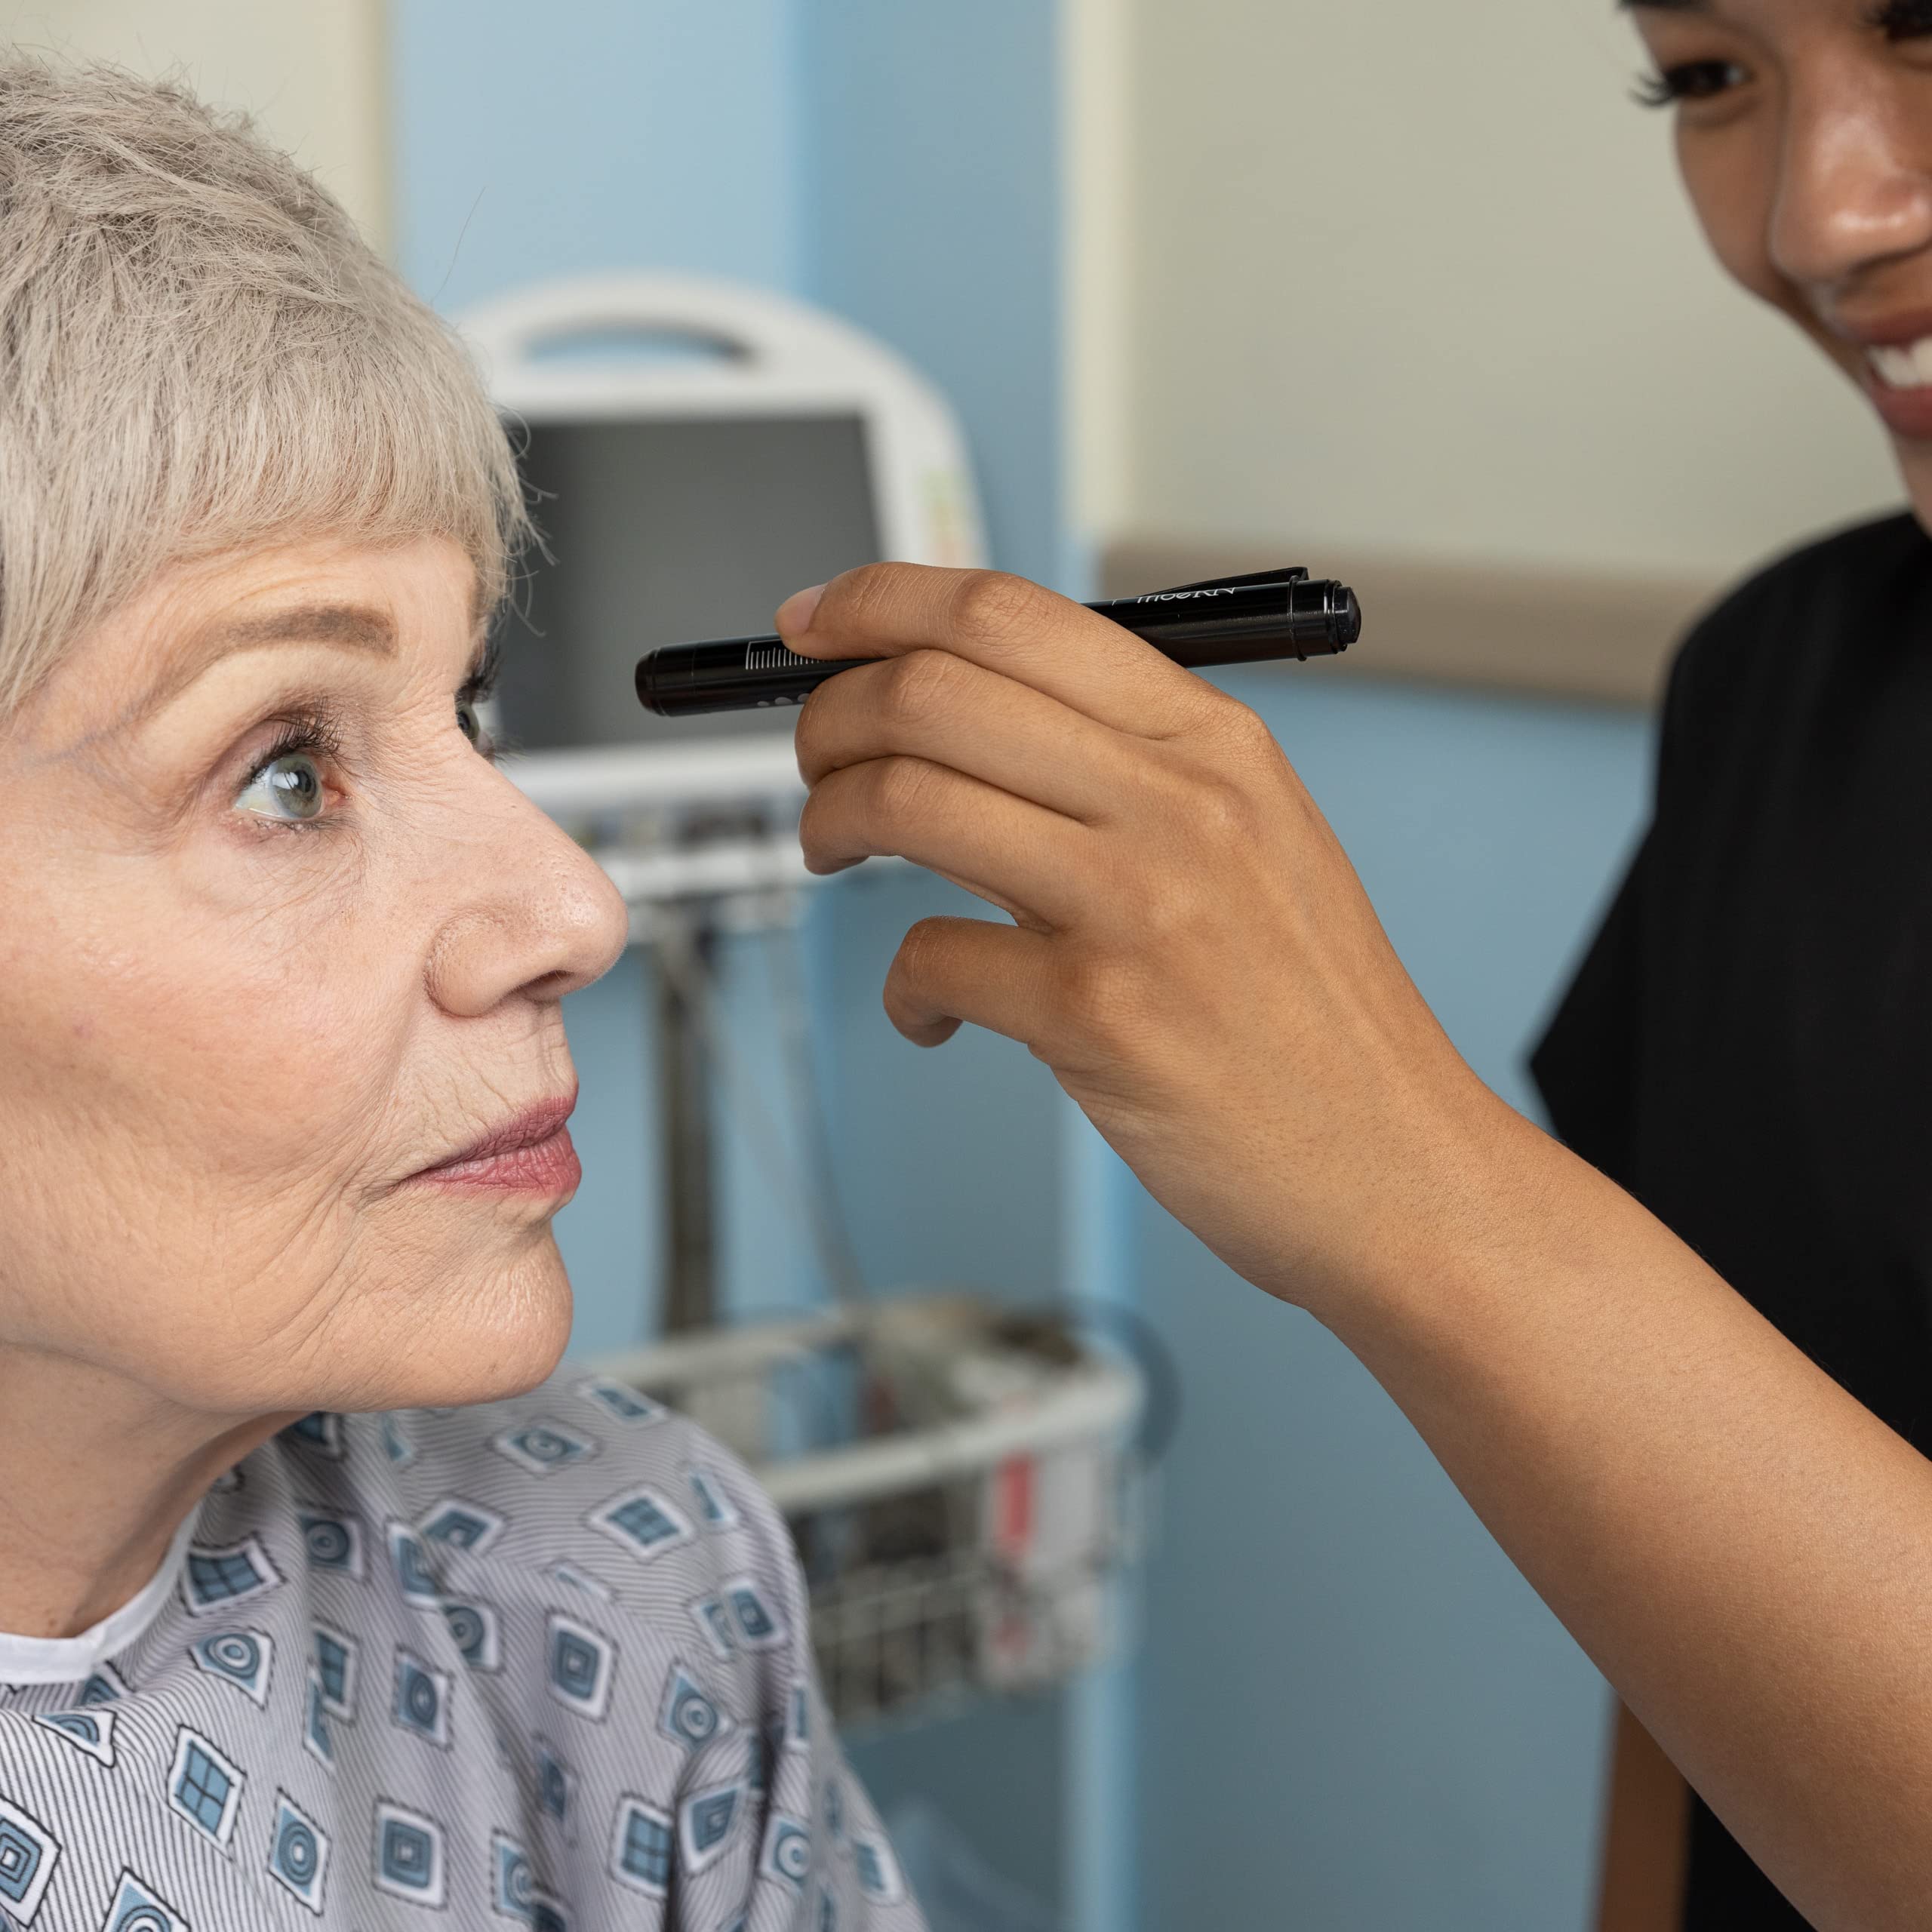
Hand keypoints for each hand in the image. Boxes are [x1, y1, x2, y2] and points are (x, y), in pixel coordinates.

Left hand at [783, 564, 1519, 1312]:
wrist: (1397, 1168)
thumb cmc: (1314, 1016)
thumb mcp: (1257, 843)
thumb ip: (1129, 771)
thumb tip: (959, 720)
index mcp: (1213, 740)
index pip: (1009, 614)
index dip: (878, 600)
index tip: (813, 623)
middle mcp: (1178, 799)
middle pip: (934, 689)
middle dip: (828, 718)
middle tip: (813, 762)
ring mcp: (1138, 903)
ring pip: (906, 799)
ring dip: (830, 823)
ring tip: (833, 855)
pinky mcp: (1097, 1015)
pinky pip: (929, 959)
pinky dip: (902, 993)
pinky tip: (933, 1015)